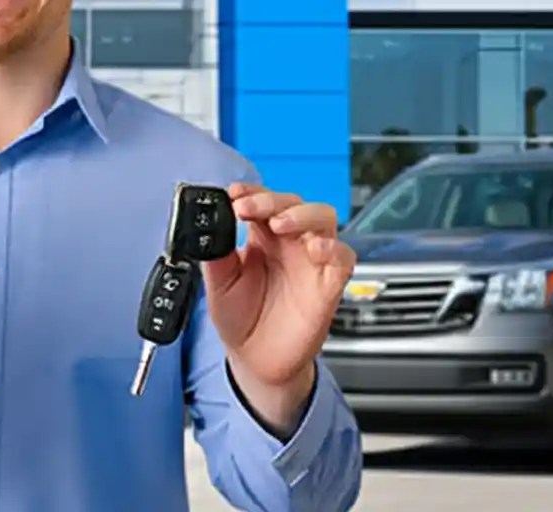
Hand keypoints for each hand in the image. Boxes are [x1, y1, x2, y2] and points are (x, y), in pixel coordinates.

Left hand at [202, 183, 355, 425]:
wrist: (255, 360)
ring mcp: (311, 262)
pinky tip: (315, 250)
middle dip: (271, 200)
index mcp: (262, 238)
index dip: (252, 192)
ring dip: (302, 215)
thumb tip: (209, 226)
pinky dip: (333, 249)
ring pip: (323, 220)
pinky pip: (343, 258)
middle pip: (293, 203)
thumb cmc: (240, 318)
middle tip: (247, 208)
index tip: (234, 193)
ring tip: (279, 223)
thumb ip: (216, 254)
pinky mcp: (329, 285)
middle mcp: (289, 244)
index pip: (263, 202)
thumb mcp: (217, 284)